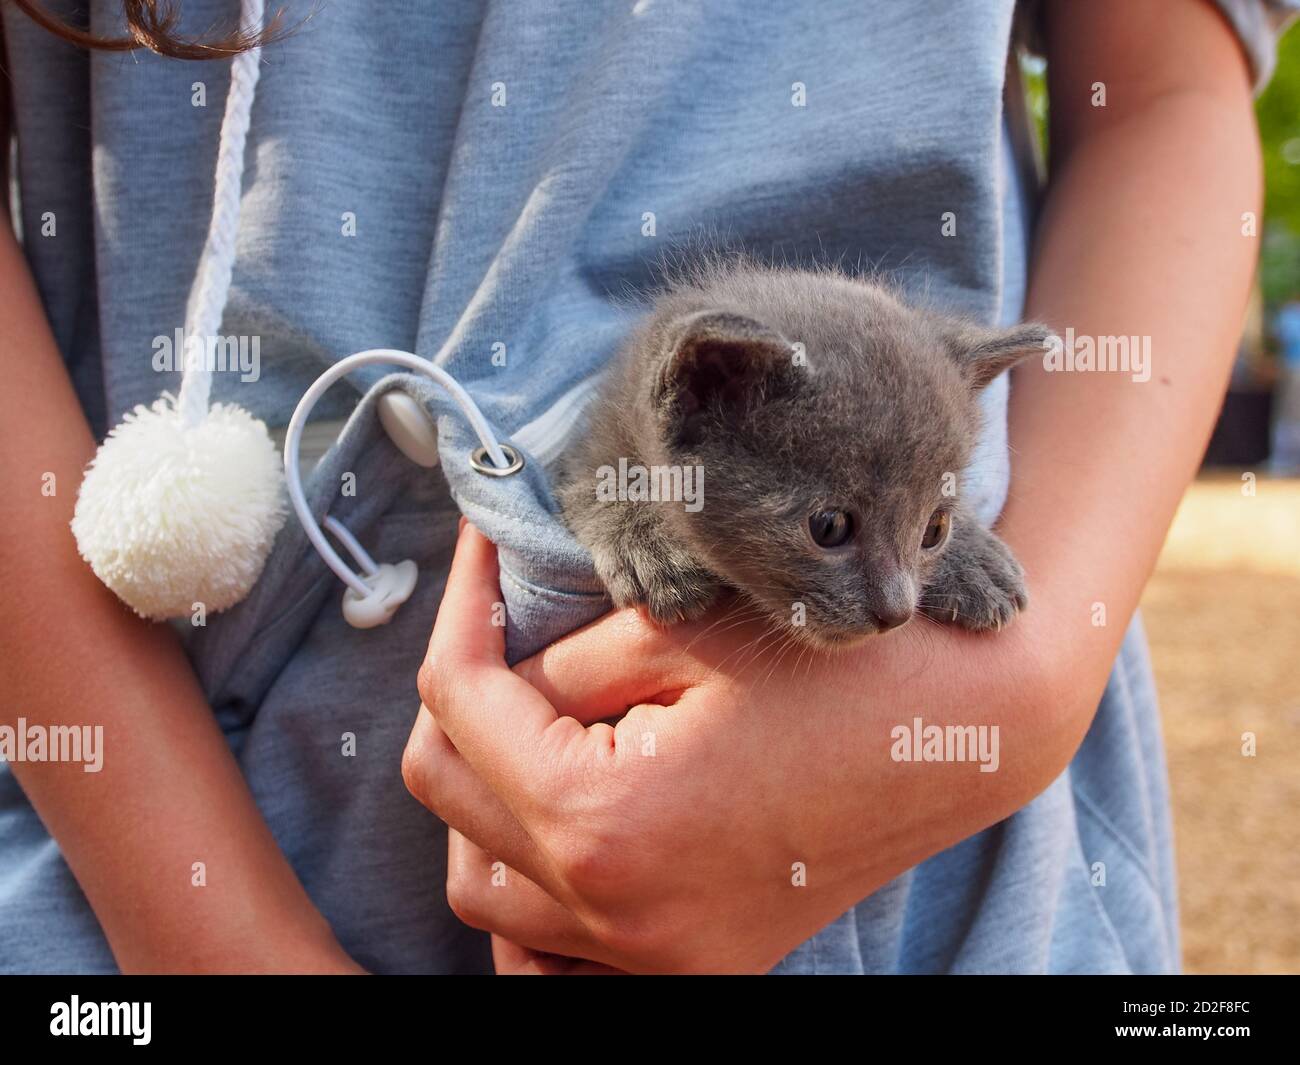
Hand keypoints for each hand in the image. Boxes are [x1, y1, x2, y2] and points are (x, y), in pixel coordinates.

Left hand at [403, 523, 1088, 973]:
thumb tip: (500, 669)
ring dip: (481, 793)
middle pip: (453, 797)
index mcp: (606, 823)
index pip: (460, 707)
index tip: (479, 550)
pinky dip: (529, 888)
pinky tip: (552, 825)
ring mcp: (657, 956)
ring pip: (484, 885)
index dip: (459, 609)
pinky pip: (552, 951)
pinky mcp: (694, 962)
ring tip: (526, 714)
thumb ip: (558, 663)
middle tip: (497, 621)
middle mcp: (618, 915)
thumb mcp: (684, 633)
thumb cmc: (841, 666)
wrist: (972, 728)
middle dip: (462, 694)